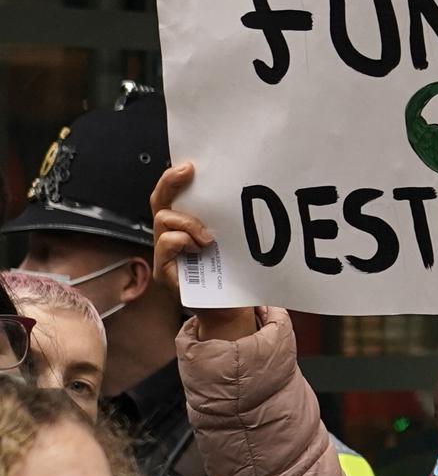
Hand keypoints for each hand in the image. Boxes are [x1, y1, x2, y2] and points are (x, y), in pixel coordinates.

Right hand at [150, 165, 256, 341]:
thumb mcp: (231, 241)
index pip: (171, 197)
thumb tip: (239, 192)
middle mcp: (170, 237)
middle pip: (159, 202)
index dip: (173, 178)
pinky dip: (182, 240)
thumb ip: (224, 221)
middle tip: (187, 172)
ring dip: (188, 222)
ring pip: (163, 220)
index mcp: (184, 228)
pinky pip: (165, 243)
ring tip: (208, 238)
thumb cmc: (231, 276)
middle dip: (169, 182)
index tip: (190, 164)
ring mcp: (164, 255)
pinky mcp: (164, 271)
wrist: (229, 311)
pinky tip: (200, 248)